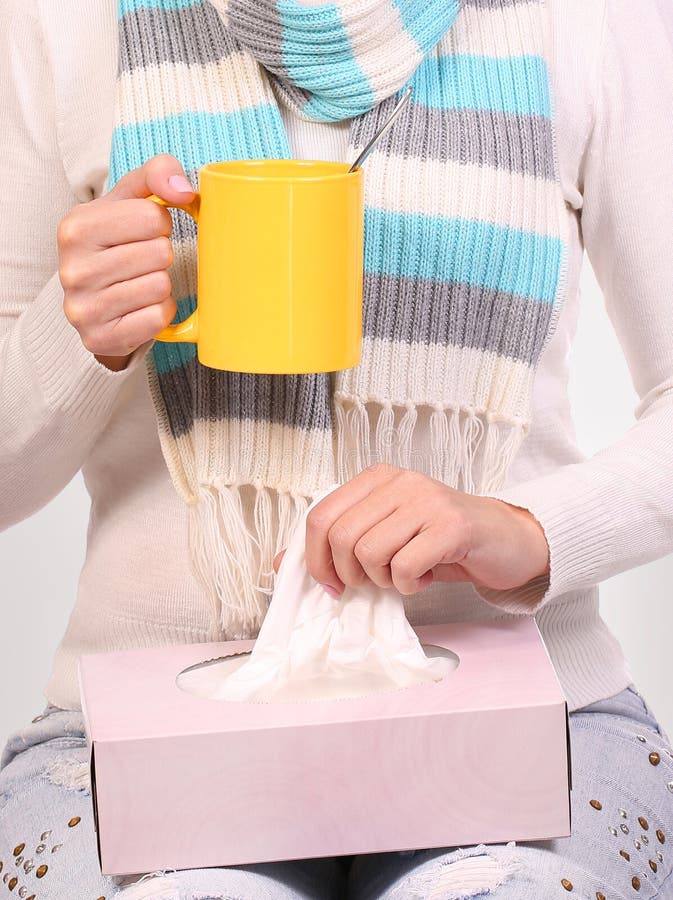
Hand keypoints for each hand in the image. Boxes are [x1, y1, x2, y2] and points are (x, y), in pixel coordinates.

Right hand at [57, 154, 194, 370]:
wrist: (94, 302)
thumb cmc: (116, 244)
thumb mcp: (128, 201)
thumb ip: (156, 174)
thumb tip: (186, 190)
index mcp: (76, 227)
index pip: (153, 216)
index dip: (160, 224)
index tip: (143, 232)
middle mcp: (72, 268)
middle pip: (159, 253)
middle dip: (161, 255)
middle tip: (143, 261)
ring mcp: (83, 307)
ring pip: (160, 286)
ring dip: (161, 285)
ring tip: (140, 282)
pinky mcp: (100, 338)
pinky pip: (157, 318)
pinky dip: (160, 312)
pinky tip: (141, 307)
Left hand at [273, 465, 548, 596]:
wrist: (502, 541)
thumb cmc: (438, 542)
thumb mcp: (383, 538)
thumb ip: (335, 546)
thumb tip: (280, 565)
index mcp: (375, 478)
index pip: (320, 517)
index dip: (316, 559)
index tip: (332, 584)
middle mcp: (399, 481)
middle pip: (342, 537)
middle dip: (350, 574)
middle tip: (376, 581)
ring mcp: (426, 499)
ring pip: (370, 553)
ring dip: (383, 580)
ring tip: (405, 575)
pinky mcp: (452, 525)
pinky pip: (404, 567)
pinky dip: (409, 586)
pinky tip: (425, 577)